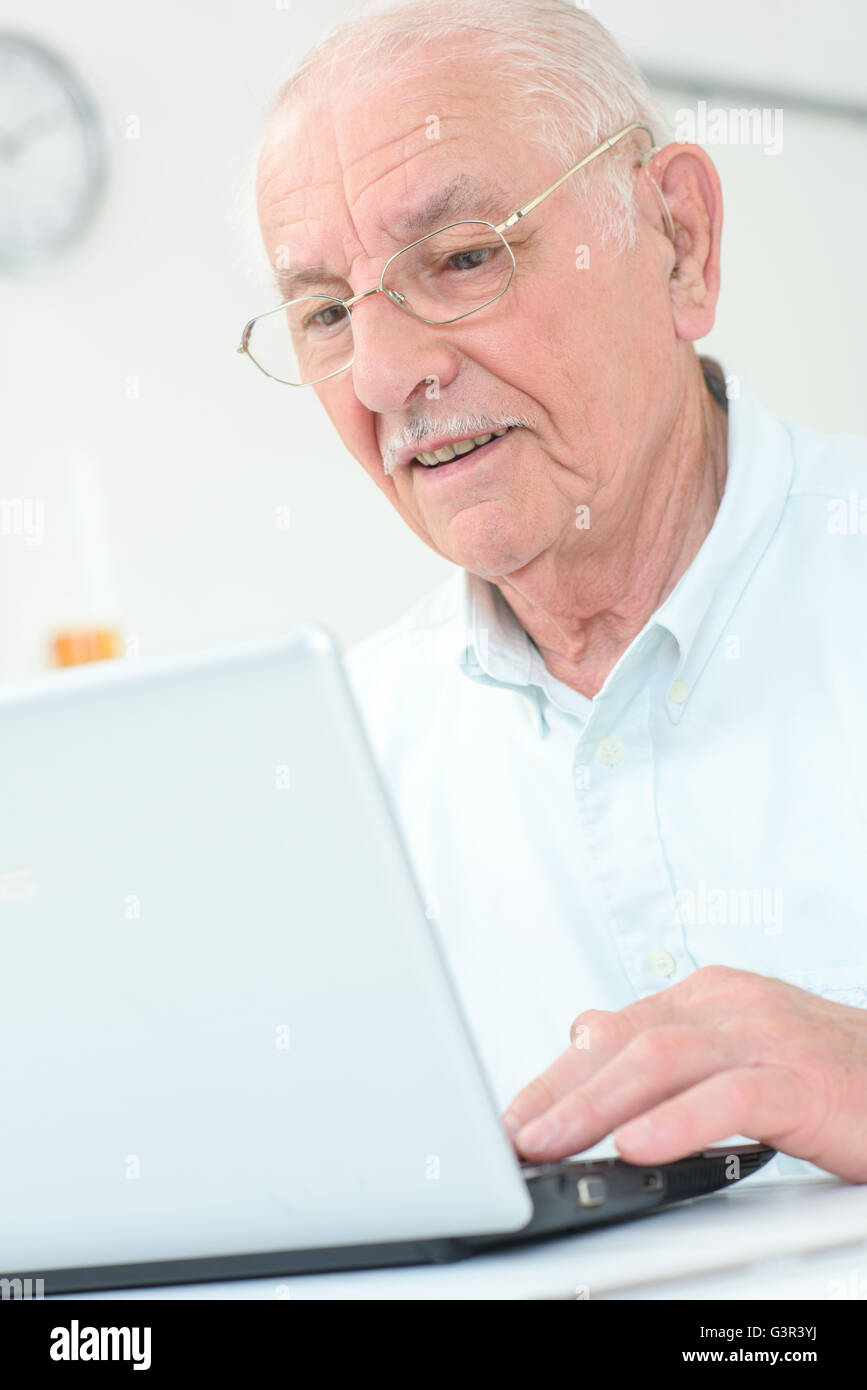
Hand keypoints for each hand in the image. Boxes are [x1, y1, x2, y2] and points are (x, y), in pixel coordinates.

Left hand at [503, 965, 866, 1181]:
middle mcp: (732, 1007)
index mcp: (711, 997)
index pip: (613, 1029)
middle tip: (516, 1137)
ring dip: (598, 1107)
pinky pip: (733, 1098)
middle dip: (562, 1093)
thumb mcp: (737, 1054)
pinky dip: (680, 1122)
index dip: (556, 1076)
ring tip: (553, 1143)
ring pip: (665, 1060)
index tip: (513, 1118)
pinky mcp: (806, 1082)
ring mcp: (770, 1039)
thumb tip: (585, 1038)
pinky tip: (639, 1146)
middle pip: (627, 1041)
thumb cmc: (831, 1076)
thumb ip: (667, 1050)